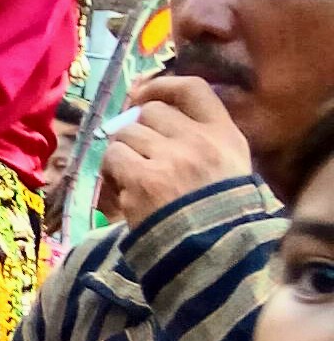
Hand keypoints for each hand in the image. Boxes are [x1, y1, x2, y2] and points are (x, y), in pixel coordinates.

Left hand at [99, 74, 251, 227]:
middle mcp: (199, 140)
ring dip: (123, 152)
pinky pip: (113, 157)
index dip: (162, 85)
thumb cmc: (218, 216)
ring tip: (133, 176)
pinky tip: (123, 188)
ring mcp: (171, 159)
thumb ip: (201, 139)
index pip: (192, 88)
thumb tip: (151, 112)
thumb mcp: (228, 169)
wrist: (212, 255)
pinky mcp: (145, 180)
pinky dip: (111, 170)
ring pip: (127, 133)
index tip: (143, 94)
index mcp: (225, 135)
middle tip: (139, 154)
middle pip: (152, 111)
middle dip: (139, 129)